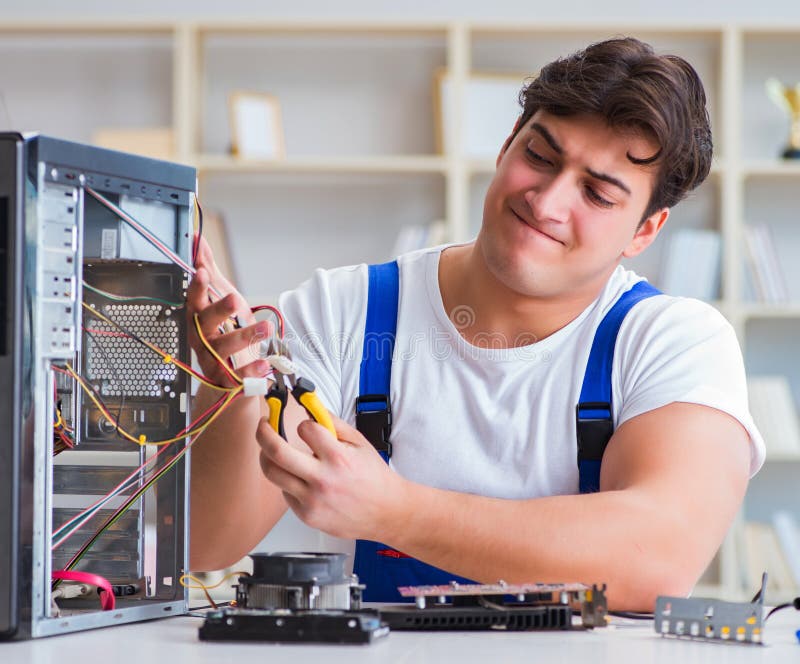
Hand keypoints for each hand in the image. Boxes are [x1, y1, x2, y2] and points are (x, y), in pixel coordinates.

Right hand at [186, 235, 271, 385]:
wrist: (229, 376)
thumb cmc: (224, 331)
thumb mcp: (221, 298)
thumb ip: (211, 270)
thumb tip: (199, 241)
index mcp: (199, 318)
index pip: (194, 300)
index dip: (197, 288)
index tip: (202, 273)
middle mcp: (202, 339)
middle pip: (206, 324)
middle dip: (220, 310)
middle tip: (235, 298)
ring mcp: (213, 361)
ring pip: (224, 349)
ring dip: (245, 336)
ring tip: (266, 328)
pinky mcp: (227, 381)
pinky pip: (237, 377)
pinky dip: (251, 371)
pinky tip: (266, 363)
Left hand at [256, 413, 406, 540]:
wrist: (385, 512)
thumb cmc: (374, 477)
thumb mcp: (360, 442)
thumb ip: (333, 424)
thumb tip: (310, 408)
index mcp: (338, 458)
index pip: (305, 429)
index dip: (303, 424)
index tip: (303, 425)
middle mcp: (322, 480)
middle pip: (276, 452)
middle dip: (263, 432)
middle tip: (263, 424)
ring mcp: (312, 500)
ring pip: (272, 473)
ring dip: (267, 456)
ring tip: (272, 448)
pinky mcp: (306, 515)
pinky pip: (284, 491)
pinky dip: (287, 479)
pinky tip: (300, 477)